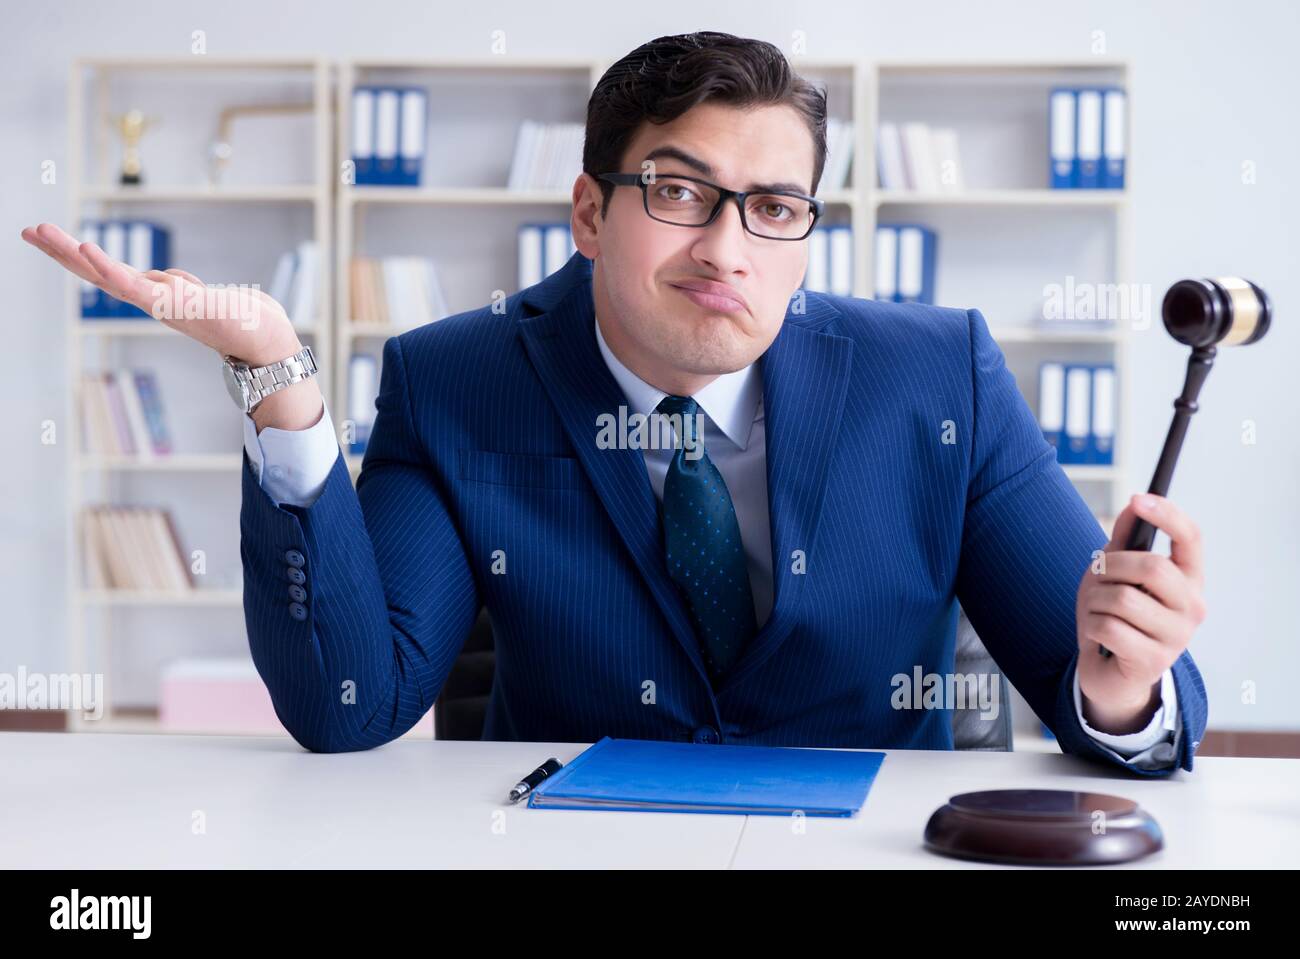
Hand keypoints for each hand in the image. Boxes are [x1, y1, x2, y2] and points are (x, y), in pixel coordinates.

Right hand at [22, 222, 321, 430]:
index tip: (47, 237)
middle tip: (28, 230)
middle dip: (62, 254)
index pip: (110, 273)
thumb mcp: (201, 295)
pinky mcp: (179, 305)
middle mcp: (154, 302)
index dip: (78, 257)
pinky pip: (137, 287)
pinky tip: (88, 251)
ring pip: (110, 278)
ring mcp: (163, 305)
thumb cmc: (240, 320)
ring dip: (75, 255)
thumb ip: (178, 285)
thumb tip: (160, 277)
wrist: (269, 344)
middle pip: (99, 274)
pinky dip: (111, 270)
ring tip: (44, 233)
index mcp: (156, 298)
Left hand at [1075, 493, 1206, 733]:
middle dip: (1111, 567)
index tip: (1139, 498)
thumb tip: (1134, 505)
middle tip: (1098, 576)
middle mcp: (1192, 607)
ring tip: (1098, 612)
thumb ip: (1124, 541)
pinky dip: (1091, 626)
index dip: (1168, 515)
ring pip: (1122, 599)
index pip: (1191, 539)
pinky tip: (1098, 637)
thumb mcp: (1114, 574)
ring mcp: (1176, 637)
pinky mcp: (1153, 662)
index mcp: (1188, 580)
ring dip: (1095, 601)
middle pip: (1152, 567)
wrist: (1107, 672)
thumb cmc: (1114, 616)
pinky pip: (1108, 627)